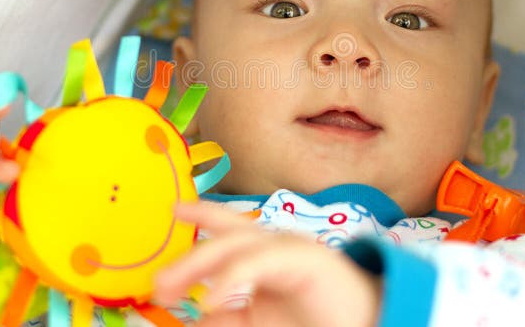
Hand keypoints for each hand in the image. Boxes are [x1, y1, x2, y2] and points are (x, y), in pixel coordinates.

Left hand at [154, 201, 380, 326]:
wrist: (366, 322)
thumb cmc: (314, 318)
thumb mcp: (258, 321)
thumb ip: (228, 317)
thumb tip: (194, 315)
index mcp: (263, 256)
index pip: (228, 229)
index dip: (203, 213)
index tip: (175, 208)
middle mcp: (274, 245)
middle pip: (225, 238)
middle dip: (189, 258)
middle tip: (158, 284)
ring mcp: (289, 248)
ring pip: (236, 244)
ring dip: (199, 264)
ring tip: (170, 290)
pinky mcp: (303, 258)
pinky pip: (258, 262)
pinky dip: (231, 278)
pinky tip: (210, 298)